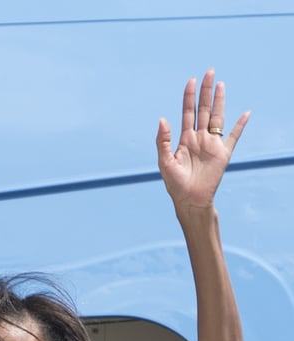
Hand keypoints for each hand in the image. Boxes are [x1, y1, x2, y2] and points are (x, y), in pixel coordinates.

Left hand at [157, 69, 248, 211]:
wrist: (190, 201)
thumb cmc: (175, 184)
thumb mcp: (164, 162)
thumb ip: (162, 141)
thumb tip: (163, 119)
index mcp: (185, 139)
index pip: (188, 112)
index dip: (189, 97)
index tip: (191, 80)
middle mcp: (199, 138)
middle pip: (204, 110)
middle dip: (205, 92)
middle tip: (208, 72)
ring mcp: (212, 144)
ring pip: (217, 117)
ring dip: (219, 101)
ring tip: (220, 84)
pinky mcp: (223, 154)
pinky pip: (234, 136)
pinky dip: (240, 125)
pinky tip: (245, 113)